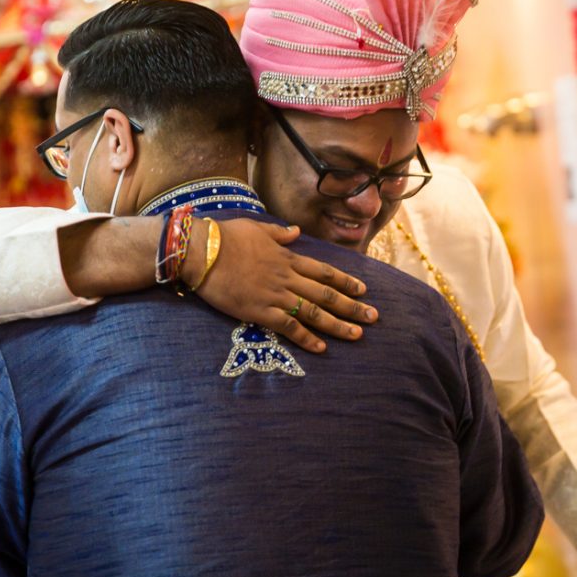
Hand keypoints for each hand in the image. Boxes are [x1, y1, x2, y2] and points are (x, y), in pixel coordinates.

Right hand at [185, 218, 376, 352]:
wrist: (202, 251)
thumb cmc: (225, 236)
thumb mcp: (256, 228)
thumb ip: (279, 233)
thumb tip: (295, 232)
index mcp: (287, 258)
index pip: (324, 272)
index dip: (345, 282)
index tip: (363, 290)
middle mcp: (287, 277)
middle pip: (327, 294)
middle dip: (353, 306)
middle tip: (375, 316)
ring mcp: (275, 295)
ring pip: (314, 313)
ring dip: (338, 324)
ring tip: (358, 334)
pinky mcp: (260, 312)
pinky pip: (290, 327)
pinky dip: (307, 338)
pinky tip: (322, 348)